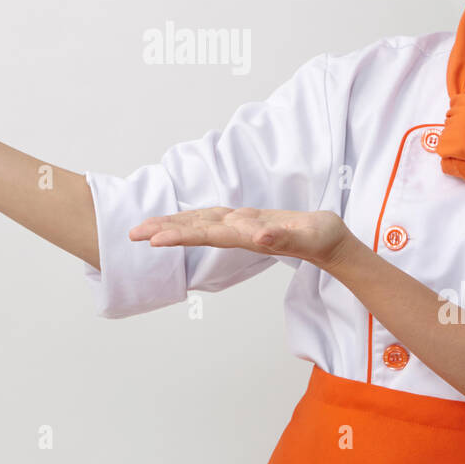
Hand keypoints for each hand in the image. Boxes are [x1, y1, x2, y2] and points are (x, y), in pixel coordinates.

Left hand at [128, 206, 357, 270]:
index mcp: (247, 235)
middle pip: (195, 230)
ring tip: (148, 229)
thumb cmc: (321, 238)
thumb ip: (282, 237)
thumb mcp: (305, 236)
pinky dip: (196, 219)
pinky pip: (215, 219)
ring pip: (201, 224)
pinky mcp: (249, 222)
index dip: (178, 235)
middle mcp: (239, 232)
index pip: (205, 234)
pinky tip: (185, 220)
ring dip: (174, 225)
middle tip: (132, 233)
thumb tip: (258, 238)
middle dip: (164, 230)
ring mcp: (243, 227)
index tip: (152, 240)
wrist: (332, 244)